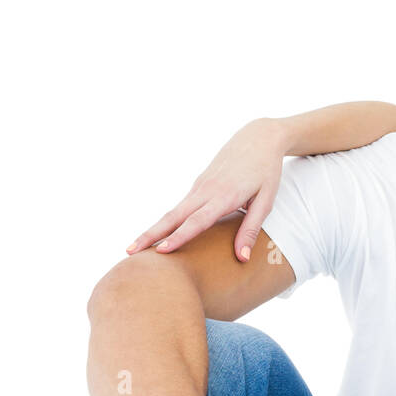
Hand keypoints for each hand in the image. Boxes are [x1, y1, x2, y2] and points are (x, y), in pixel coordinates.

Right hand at [124, 117, 288, 261]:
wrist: (259, 137)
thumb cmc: (266, 171)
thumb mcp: (266, 201)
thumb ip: (251, 229)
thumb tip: (242, 258)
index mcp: (224, 196)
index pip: (197, 221)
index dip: (179, 237)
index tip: (161, 250)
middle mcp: (206, 190)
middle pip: (174, 216)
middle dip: (151, 234)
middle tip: (129, 251)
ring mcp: (199, 186)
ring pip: (173, 211)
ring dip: (153, 228)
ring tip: (136, 247)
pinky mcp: (199, 184)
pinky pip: (180, 206)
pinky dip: (166, 220)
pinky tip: (158, 233)